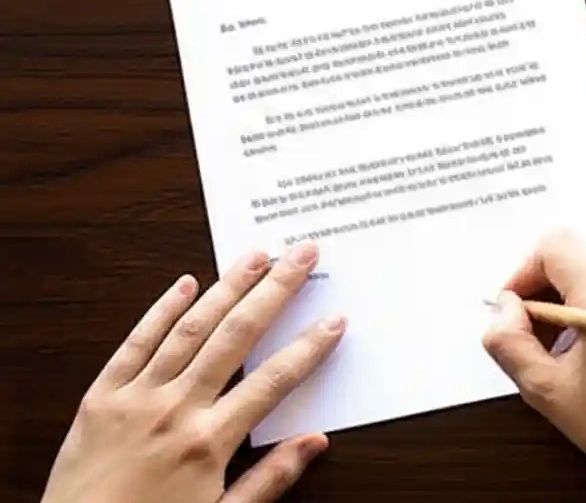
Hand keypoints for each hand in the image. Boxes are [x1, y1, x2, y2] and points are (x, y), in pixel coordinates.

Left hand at [42, 242, 345, 502]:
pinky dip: (161, 311)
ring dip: (227, 288)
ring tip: (255, 256)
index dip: (309, 347)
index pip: (274, 380)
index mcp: (209, 442)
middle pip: (237, 336)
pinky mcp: (100, 397)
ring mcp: (135, 398)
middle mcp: (176, 410)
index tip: (334, 320)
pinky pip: (135, 343)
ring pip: (190, 329)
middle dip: (275, 291)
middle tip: (300, 255)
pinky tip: (184, 285)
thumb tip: (314, 442)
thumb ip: (270, 479)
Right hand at [483, 232, 585, 502]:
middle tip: (530, 340)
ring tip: (555, 357)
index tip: (513, 311)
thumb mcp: (544, 388)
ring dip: (557, 309)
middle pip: (567, 259)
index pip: (553, 245)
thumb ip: (509, 341)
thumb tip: (504, 309)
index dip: (522, 273)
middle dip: (538, 294)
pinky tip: (576, 358)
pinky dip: (577, 316)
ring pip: (582, 278)